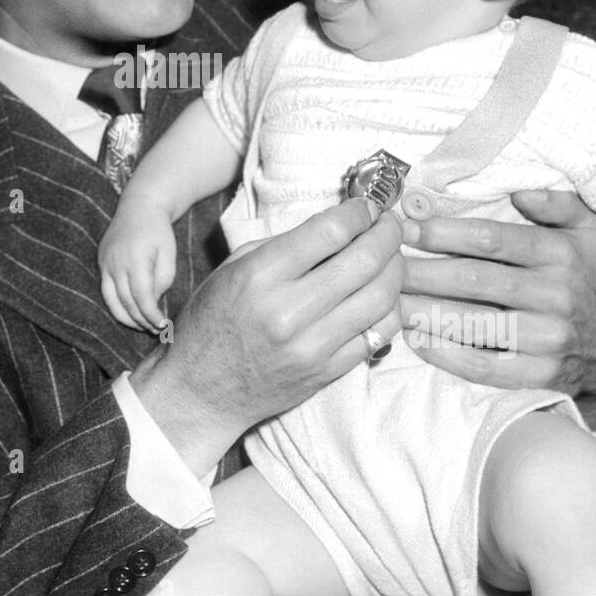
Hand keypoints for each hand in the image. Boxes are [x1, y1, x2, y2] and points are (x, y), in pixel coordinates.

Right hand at [98, 197, 175, 330]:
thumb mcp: (169, 253)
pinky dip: (116, 305)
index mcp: (136, 258)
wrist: (139, 206)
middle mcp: (116, 262)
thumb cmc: (159, 231)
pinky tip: (129, 312)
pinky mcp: (101, 262)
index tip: (162, 324)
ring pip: (112, 300)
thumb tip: (152, 302)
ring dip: (126, 318)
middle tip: (155, 330)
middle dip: (141, 320)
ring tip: (142, 326)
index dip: (152, 314)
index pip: (142, 296)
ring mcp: (105, 262)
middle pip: (126, 301)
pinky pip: (106, 291)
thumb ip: (163, 280)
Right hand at [129, 198, 403, 475]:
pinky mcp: (327, 372)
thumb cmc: (213, 321)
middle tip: (390, 224)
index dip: (360, 212)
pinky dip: (390, 309)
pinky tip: (383, 295)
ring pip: (380, 298)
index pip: (330, 232)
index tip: (369, 206)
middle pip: (364, 261)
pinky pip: (379, 335)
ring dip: (396, 269)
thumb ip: (284, 244)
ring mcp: (312, 347)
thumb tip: (339, 224)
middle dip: (387, 233)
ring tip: (391, 256)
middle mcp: (288, 312)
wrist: (200, 390)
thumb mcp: (234, 268)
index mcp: (260, 276)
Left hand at [400, 189, 595, 398]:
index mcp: (559, 254)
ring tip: (390, 301)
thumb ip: (557, 203)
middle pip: (474, 280)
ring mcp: (548, 338)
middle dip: (423, 271)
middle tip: (385, 265)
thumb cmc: (586, 278)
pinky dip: (446, 355)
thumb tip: (519, 191)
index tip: (406, 228)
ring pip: (474, 323)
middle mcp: (555, 295)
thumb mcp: (587, 232)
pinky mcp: (540, 374)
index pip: (491, 239)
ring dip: (425, 312)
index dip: (443, 233)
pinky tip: (416, 339)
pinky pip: (485, 366)